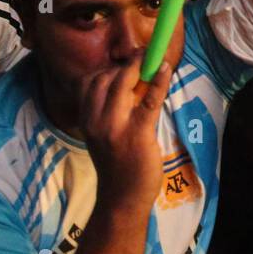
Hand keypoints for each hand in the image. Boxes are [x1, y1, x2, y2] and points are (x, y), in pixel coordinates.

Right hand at [81, 58, 172, 211]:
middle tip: (144, 55)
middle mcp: (95, 120)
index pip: (89, 82)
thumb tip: (134, 81)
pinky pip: (149, 100)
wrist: (122, 198)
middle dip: (126, 63)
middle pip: (105, 78)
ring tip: (154, 58)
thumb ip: (112, 109)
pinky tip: (166, 69)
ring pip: (123, 83)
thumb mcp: (105, 133)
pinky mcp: (137, 133)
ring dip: (140, 66)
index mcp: (87, 119)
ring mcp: (114, 127)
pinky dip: (158, 80)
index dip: (108, 68)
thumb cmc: (118, 164)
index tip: (125, 61)